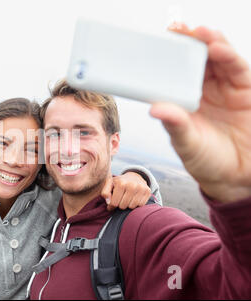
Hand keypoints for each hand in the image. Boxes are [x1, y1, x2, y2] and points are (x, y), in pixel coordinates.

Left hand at [102, 172, 151, 210]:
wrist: (134, 176)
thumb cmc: (119, 182)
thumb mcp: (109, 184)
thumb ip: (105, 192)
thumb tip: (108, 202)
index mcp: (121, 183)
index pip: (114, 203)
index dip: (111, 206)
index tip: (110, 205)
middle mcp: (132, 185)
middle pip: (123, 206)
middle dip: (120, 205)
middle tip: (120, 200)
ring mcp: (141, 188)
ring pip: (132, 207)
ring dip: (128, 205)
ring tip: (126, 199)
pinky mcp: (148, 191)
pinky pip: (140, 205)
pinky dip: (136, 204)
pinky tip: (133, 198)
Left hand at [150, 23, 250, 202]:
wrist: (235, 176)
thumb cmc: (206, 160)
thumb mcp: (186, 143)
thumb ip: (175, 124)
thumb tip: (155, 108)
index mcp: (182, 100)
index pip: (173, 72)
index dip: (166, 56)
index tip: (155, 43)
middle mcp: (202, 90)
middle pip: (194, 59)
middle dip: (186, 41)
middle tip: (176, 29)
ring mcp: (223, 88)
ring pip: (216, 57)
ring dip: (207, 42)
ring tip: (197, 32)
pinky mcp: (243, 89)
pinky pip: (236, 67)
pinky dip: (226, 55)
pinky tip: (216, 47)